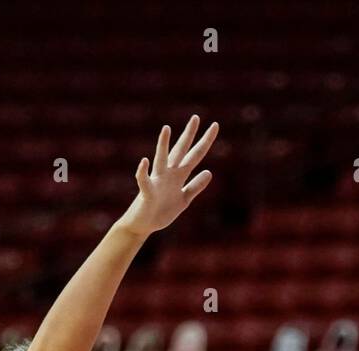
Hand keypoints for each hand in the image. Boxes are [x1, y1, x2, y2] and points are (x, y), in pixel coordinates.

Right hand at [118, 115, 218, 238]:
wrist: (143, 225)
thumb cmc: (162, 211)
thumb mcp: (184, 199)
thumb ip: (195, 186)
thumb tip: (209, 172)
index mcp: (179, 175)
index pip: (195, 154)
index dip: (205, 141)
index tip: (215, 126)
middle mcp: (168, 174)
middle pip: (181, 151)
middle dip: (189, 135)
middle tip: (196, 117)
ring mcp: (157, 182)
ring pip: (161, 160)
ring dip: (163, 145)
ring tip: (166, 129)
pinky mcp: (147, 193)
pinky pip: (144, 181)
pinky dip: (143, 172)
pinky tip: (144, 162)